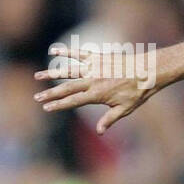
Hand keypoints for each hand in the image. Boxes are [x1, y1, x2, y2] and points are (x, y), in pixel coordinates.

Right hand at [33, 43, 154, 132]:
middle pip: (66, 88)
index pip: (72, 101)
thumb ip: (109, 119)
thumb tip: (99, 132)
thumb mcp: (125, 109)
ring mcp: (93, 67)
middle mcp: (92, 81)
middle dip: (50, 93)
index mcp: (96, 95)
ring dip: (51, 73)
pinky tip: (53, 51)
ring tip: (37, 76)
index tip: (46, 108)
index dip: (58, 105)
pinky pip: (78, 53)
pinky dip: (66, 51)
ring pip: (68, 71)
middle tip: (36, 97)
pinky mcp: (97, 57)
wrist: (148, 71)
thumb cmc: (138, 92)